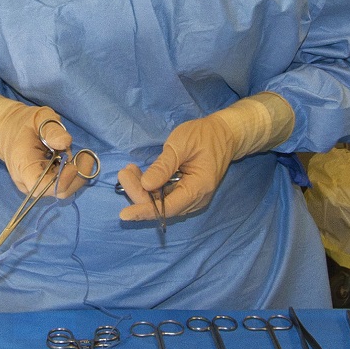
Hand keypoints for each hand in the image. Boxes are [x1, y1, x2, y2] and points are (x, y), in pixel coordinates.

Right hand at [0, 90, 93, 199]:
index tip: (75, 164)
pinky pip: (60, 184)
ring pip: (62, 189)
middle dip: (76, 176)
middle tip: (86, 156)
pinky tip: (69, 159)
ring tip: (75, 153)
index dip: (62, 180)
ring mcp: (34, 185)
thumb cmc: (23, 123)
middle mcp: (27, 182)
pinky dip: (70, 174)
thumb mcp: (39, 117)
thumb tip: (66, 142)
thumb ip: (52, 129)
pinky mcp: (41, 184)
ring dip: (75, 174)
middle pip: (57, 192)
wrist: (6, 130)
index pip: (42, 187)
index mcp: (22, 166)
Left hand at [119, 94, 294, 222]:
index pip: (167, 208)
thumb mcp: (181, 144)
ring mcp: (192, 198)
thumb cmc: (205, 135)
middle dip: (139, 193)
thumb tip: (145, 184)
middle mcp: (196, 199)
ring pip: (161, 204)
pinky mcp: (186, 193)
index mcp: (199, 188)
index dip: (144, 211)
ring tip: (129, 170)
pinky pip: (165, 197)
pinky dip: (150, 188)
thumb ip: (164, 166)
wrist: (225, 134)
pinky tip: (140, 174)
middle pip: (161, 208)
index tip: (124, 214)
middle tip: (124, 172)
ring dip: (142, 190)